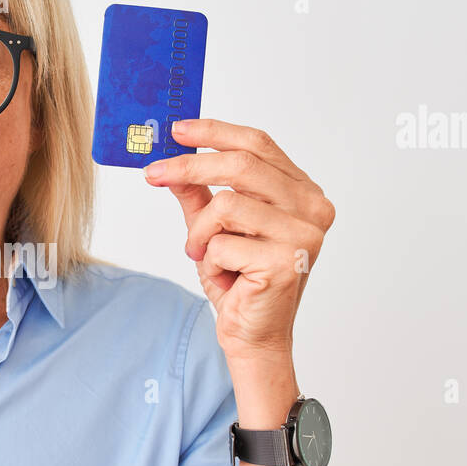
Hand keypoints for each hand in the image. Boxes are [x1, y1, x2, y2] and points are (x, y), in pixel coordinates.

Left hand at [144, 119, 334, 363]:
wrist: (253, 335)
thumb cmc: (240, 281)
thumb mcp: (213, 227)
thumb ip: (198, 192)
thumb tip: (174, 158)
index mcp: (302, 191)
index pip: (258, 144)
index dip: (215, 132)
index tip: (178, 130)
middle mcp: (311, 208)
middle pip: (242, 165)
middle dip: (189, 166)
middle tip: (154, 174)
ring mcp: (303, 235)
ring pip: (226, 205)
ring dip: (200, 232)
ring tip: (204, 254)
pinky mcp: (285, 262)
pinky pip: (222, 244)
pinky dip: (210, 261)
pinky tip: (226, 278)